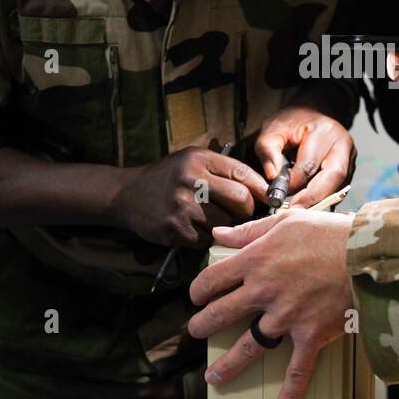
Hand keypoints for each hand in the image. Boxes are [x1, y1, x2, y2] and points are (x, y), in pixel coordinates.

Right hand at [114, 147, 268, 246]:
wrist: (126, 195)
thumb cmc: (168, 177)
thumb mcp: (193, 160)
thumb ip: (223, 169)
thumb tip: (264, 188)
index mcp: (199, 159)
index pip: (243, 173)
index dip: (262, 188)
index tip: (271, 198)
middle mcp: (192, 180)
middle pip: (241, 200)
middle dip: (247, 209)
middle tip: (241, 213)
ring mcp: (183, 206)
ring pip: (226, 223)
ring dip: (226, 226)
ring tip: (215, 221)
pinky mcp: (175, 229)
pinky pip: (207, 239)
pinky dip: (207, 238)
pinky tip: (197, 230)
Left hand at [188, 210, 354, 398]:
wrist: (367, 256)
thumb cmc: (331, 234)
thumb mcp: (288, 221)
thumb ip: (250, 230)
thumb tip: (220, 233)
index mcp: (256, 261)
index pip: (212, 279)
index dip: (198, 289)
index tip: (196, 296)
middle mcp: (264, 291)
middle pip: (221, 314)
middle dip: (202, 325)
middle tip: (195, 332)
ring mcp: (286, 317)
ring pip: (248, 347)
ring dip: (228, 364)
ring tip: (214, 376)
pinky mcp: (310, 335)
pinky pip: (298, 370)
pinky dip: (290, 392)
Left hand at [255, 106, 355, 208]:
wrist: (312, 113)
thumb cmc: (291, 122)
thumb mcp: (273, 129)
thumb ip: (268, 150)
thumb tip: (272, 176)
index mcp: (325, 131)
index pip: (309, 164)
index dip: (293, 184)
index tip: (278, 196)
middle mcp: (343, 144)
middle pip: (333, 177)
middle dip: (313, 198)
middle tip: (294, 211)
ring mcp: (350, 157)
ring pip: (339, 186)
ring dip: (319, 200)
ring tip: (300, 210)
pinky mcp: (350, 169)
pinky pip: (339, 189)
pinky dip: (324, 198)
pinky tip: (309, 204)